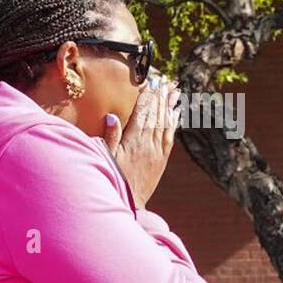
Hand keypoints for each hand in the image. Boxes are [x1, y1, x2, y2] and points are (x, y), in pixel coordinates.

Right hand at [103, 79, 180, 207]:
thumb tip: (112, 116)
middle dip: (160, 96)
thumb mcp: (106, 158)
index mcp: (134, 141)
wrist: (132, 203)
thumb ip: (110, 137)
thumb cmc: (113, 179)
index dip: (147, 96)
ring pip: (166, 123)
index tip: (151, 82)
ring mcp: (158, 151)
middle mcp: (149, 144)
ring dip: (169, 105)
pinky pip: (170, 137)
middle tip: (166, 80)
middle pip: (156, 115)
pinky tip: (176, 112)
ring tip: (174, 90)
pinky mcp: (162, 159)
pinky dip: (174, 123)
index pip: (142, 113)